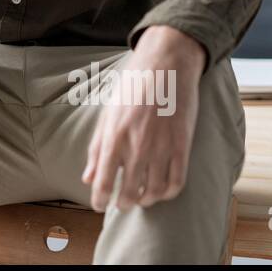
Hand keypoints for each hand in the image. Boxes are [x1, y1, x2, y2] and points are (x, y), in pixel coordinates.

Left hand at [80, 25, 206, 211]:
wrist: (166, 65)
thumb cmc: (132, 87)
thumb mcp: (108, 114)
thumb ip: (97, 148)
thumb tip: (88, 178)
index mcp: (114, 137)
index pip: (104, 182)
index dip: (100, 200)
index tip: (100, 205)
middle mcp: (137, 146)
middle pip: (129, 193)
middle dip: (124, 203)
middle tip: (122, 203)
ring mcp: (162, 148)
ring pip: (154, 192)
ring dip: (146, 200)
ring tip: (141, 197)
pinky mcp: (182, 146)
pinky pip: (176, 182)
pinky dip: (168, 193)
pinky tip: (161, 191)